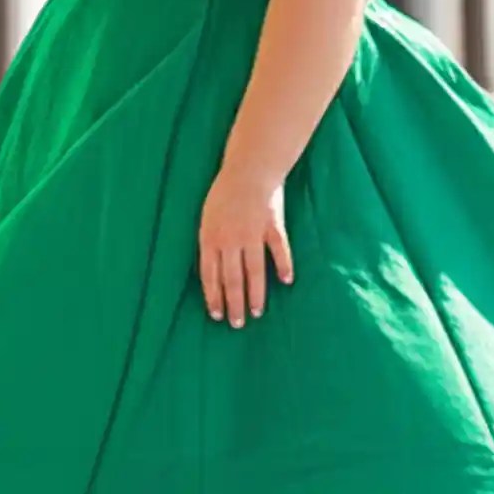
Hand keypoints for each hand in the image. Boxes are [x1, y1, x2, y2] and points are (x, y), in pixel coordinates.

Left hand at [198, 166, 293, 328]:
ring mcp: (252, 234)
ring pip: (254, 272)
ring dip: (255, 295)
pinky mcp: (273, 226)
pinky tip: (286, 281)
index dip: (213, 297)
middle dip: (233, 304)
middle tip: (236, 324)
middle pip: (232, 279)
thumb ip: (210, 242)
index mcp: (210, 237)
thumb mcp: (208, 217)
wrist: (249, 168)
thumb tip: (211, 271)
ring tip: (256, 313)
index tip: (217, 315)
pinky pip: (279, 251)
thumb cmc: (225, 192)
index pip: (210, 275)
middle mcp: (230, 239)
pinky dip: (283, 266)